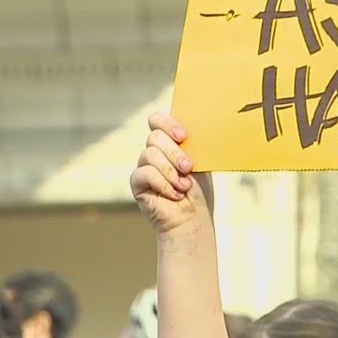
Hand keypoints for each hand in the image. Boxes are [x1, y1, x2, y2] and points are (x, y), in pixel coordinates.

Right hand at [130, 112, 213, 236]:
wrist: (192, 217)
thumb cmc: (198, 190)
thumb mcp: (200, 162)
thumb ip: (191, 144)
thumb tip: (187, 131)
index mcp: (169, 141)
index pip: (157, 120)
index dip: (167, 124)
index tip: (183, 136)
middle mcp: (154, 150)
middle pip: (154, 137)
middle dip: (174, 153)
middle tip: (188, 167)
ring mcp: (143, 166)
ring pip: (149, 154)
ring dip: (170, 171)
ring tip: (184, 186)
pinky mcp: (137, 182)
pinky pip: (144, 173)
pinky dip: (163, 184)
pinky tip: (175, 194)